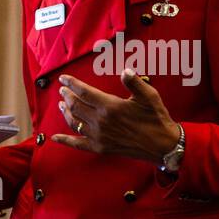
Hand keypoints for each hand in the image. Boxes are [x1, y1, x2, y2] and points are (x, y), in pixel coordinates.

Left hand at [52, 69, 180, 160]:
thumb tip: (124, 71)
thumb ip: (134, 82)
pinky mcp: (100, 147)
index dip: (72, 83)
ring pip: (74, 122)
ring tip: (62, 105)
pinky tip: (56, 137)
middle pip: (76, 106)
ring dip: (66, 112)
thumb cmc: (156, 118)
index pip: (84, 92)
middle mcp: (101, 121)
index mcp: (110, 106)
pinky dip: (65, 140)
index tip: (64, 78)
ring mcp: (99, 136)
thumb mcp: (148, 96)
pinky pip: (78, 144)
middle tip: (63, 90)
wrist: (162, 145)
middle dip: (67, 96)